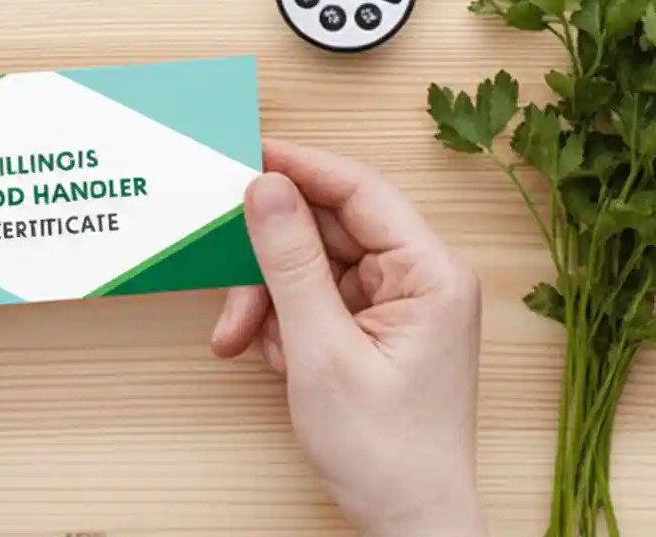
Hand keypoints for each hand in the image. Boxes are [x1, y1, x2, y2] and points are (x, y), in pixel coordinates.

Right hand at [211, 141, 485, 536]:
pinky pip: (311, 300)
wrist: (407, 524)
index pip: (359, 189)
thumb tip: (263, 187)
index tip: (243, 155)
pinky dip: (280, 324)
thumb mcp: (321, 351)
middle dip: (267, 262)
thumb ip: (289, 263)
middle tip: (226, 288)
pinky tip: (272, 360)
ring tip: (241, 342)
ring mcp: (394, 305)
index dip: (298, 166)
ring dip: (266, 301)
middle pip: (325, 230)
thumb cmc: (385, 451)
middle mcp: (417, 278)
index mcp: (429, 272)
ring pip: (308, 267)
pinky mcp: (371, 329)